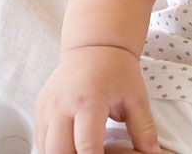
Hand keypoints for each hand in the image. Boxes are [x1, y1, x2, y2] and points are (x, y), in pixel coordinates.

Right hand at [34, 45, 158, 153]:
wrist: (94, 48)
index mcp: (88, 102)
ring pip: (45, 148)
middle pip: (59, 151)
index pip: (86, 145)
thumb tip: (152, 152)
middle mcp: (61, 106)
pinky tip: (71, 145)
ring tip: (82, 150)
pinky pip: (40, 139)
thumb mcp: (136, 98)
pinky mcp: (39, 109)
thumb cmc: (116, 71)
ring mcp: (46, 108)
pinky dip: (54, 147)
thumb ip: (143, 128)